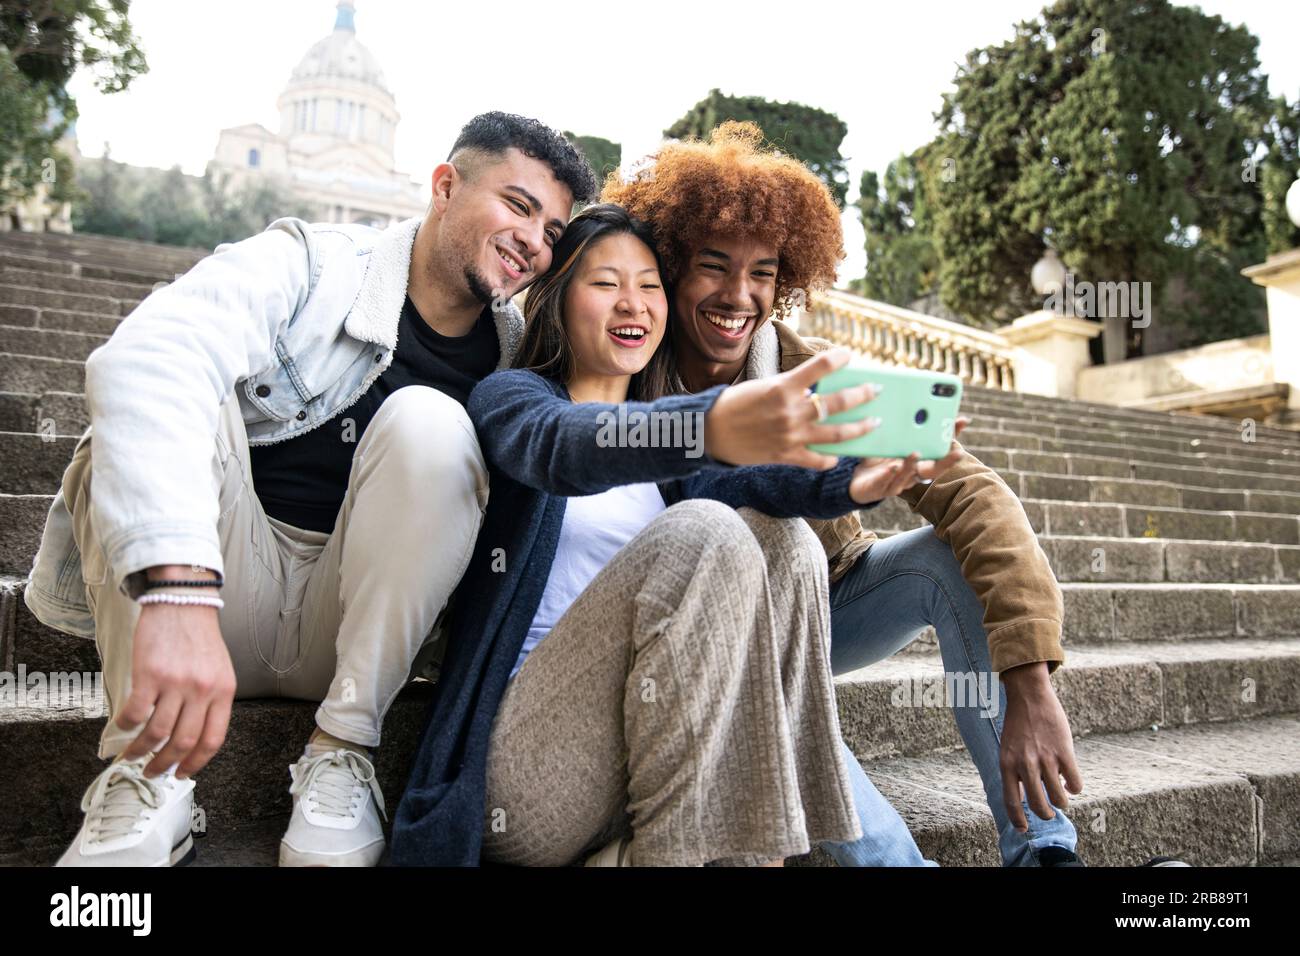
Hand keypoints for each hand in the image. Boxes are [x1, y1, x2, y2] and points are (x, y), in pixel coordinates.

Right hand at [118, 579, 235, 778]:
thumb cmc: (199, 638)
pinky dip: (127, 726)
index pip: (213, 739)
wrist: (183, 603)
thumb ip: (210, 701)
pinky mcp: (150, 674)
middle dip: (165, 765)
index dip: (196, 762)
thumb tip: (194, 736)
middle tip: (153, 772)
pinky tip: (124, 727)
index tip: (183, 773)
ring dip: (141, 751)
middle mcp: (202, 691)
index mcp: (223, 692)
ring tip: (132, 756)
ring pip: (158, 733)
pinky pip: (135, 713)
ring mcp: (176, 683)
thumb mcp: (218, 671)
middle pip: (183, 742)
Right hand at [703, 348, 881, 468]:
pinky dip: (831, 457)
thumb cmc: (733, 404)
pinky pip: (818, 459)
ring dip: (861, 428)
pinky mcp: (786, 455)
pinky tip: (838, 454)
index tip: (850, 355)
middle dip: (863, 394)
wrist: (709, 431)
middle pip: (838, 402)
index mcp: (783, 387)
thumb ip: (790, 387)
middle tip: (876, 390)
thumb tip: (814, 389)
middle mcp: (790, 411)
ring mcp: (791, 435)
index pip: (821, 366)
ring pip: (838, 433)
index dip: (840, 358)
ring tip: (874, 423)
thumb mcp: (762, 386)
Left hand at [846, 417, 970, 504]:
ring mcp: (896, 483)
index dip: (953, 444)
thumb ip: (910, 429)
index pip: (942, 456)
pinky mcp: (878, 489)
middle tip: (957, 452)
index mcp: (918, 463)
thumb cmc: (878, 457)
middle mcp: (911, 475)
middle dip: (947, 462)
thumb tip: (926, 410)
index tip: (963, 434)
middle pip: (934, 471)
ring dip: (913, 465)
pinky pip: (885, 483)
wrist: (853, 478)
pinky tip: (892, 466)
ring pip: (908, 477)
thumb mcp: (893, 440)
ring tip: (915, 453)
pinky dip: (890, 475)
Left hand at [998, 662, 1083, 830]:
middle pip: (1038, 805)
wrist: (1029, 696)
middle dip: (1046, 814)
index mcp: (1007, 764)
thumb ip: (1014, 772)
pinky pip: (1075, 783)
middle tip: (1049, 812)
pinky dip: (1074, 787)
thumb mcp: (1007, 750)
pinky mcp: (1064, 752)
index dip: (1018, 819)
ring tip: (1061, 796)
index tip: (1023, 830)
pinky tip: (1071, 782)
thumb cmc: (1018, 725)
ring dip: (1062, 802)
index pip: (1011, 801)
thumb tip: (1026, 798)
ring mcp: (1045, 759)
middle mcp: (1025, 764)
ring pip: (1059, 798)